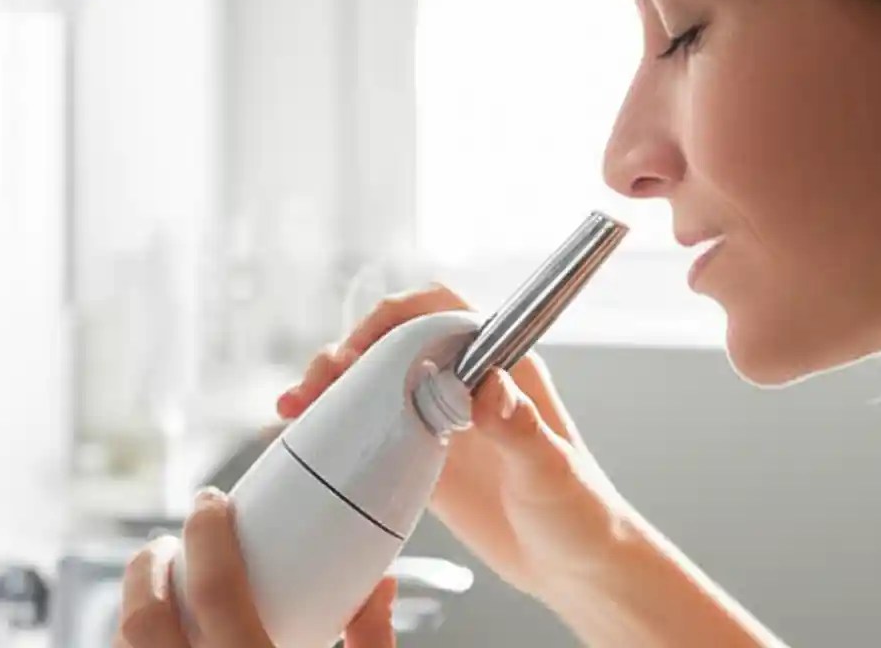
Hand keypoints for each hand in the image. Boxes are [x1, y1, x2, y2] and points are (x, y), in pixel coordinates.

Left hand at [116, 488, 398, 647]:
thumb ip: (370, 638)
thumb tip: (377, 584)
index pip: (217, 591)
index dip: (207, 535)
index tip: (210, 504)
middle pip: (144, 621)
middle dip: (148, 569)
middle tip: (169, 544)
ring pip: (124, 647)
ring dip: (135, 609)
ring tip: (160, 589)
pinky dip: (138, 643)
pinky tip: (164, 636)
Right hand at [276, 284, 627, 600]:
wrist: (576, 568)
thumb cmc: (582, 514)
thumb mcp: (552, 472)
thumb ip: (521, 429)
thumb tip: (487, 388)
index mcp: (503, 367)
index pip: (440, 311)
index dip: (394, 318)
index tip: (360, 349)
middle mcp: (466, 383)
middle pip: (394, 341)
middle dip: (347, 352)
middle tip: (318, 383)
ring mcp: (441, 418)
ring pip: (374, 380)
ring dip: (333, 385)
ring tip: (298, 407)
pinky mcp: (422, 456)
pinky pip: (371, 428)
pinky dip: (337, 426)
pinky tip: (311, 439)